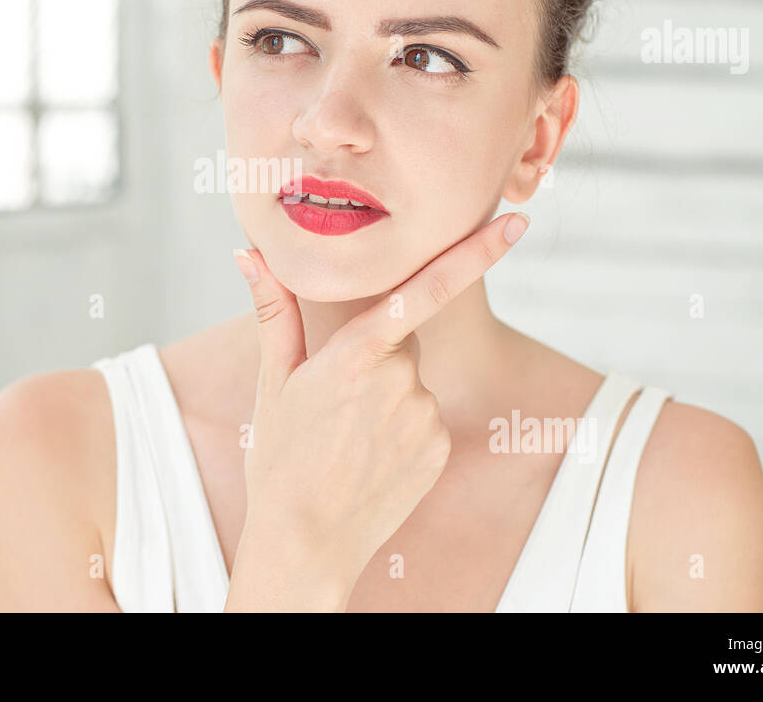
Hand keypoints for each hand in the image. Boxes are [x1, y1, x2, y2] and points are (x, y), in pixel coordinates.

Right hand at [230, 212, 530, 595]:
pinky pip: (426, 420)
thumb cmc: (279, 458)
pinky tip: (370, 457)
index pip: (425, 289)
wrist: (304, 541)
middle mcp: (400, 381)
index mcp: (357, 354)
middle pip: (403, 342)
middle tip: (336, 400)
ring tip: (349, 438)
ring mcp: (424, 417)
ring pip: (413, 383)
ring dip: (388, 397)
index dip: (476, 252)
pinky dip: (403, 430)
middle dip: (378, 357)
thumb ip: (272, 311)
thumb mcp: (271, 381)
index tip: (515, 222)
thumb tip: (247, 253)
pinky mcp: (439, 448)